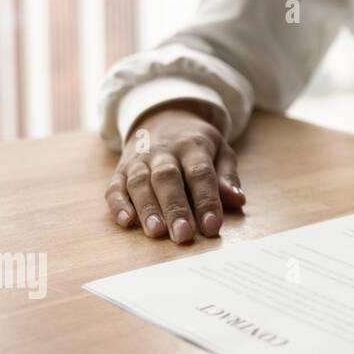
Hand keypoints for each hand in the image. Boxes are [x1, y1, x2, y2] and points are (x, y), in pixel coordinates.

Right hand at [105, 101, 245, 243]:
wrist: (164, 117)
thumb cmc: (197, 144)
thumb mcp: (220, 150)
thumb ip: (227, 176)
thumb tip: (238, 200)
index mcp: (193, 146)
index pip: (200, 173)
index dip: (206, 200)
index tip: (211, 227)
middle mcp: (163, 151)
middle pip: (167, 178)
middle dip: (175, 208)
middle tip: (182, 235)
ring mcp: (139, 160)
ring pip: (140, 182)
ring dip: (147, 208)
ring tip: (156, 232)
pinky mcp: (121, 170)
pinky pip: (115, 186)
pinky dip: (118, 204)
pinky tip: (126, 221)